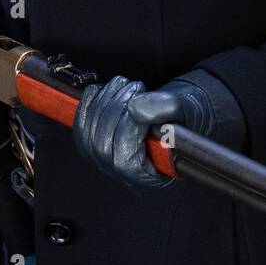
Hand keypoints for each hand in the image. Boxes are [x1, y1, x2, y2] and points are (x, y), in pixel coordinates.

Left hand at [71, 73, 219, 191]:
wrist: (177, 113)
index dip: (128, 130)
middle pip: (101, 146)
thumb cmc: (185, 118)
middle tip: (137, 87)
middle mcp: (123, 174)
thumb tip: (135, 107)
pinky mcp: (92, 141)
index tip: (140, 103)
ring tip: (128, 86)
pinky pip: (80, 122)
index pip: (124, 162)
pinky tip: (111, 90)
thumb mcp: (185, 110)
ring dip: (106, 100)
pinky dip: (92, 100)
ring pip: (88, 133)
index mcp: (149, 178)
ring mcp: (103, 160)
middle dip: (116, 109)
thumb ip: (165, 108)